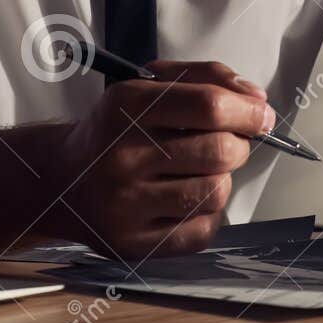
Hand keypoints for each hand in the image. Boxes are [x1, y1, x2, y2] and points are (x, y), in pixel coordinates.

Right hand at [57, 60, 273, 259]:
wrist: (62, 180)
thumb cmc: (115, 131)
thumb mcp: (146, 86)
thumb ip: (203, 79)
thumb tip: (257, 101)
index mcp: (126, 108)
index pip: (208, 106)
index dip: (247, 111)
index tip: (261, 115)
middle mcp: (123, 157)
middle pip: (219, 151)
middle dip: (238, 144)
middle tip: (226, 142)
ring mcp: (127, 205)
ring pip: (216, 192)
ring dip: (221, 179)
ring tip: (199, 171)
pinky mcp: (134, 244)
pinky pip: (202, 229)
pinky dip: (206, 213)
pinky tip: (185, 199)